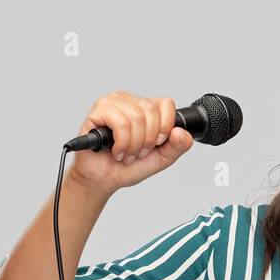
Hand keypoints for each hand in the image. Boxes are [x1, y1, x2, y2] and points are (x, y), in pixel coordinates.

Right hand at [66, 91, 194, 195]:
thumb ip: (177, 146)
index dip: (165, 126)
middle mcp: (129, 100)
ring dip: (133, 145)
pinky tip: (116, 151)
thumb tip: (181, 132)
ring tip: (126, 154)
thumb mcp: (161, 158)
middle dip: (148, 140)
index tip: (157, 143)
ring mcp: (113, 102)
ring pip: (135, 118)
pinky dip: (122, 143)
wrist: (104, 179)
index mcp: (145, 108)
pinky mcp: (99, 110)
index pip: (166, 103)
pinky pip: (120, 123)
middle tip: (138, 153)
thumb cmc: (128, 166)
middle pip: (151, 111)